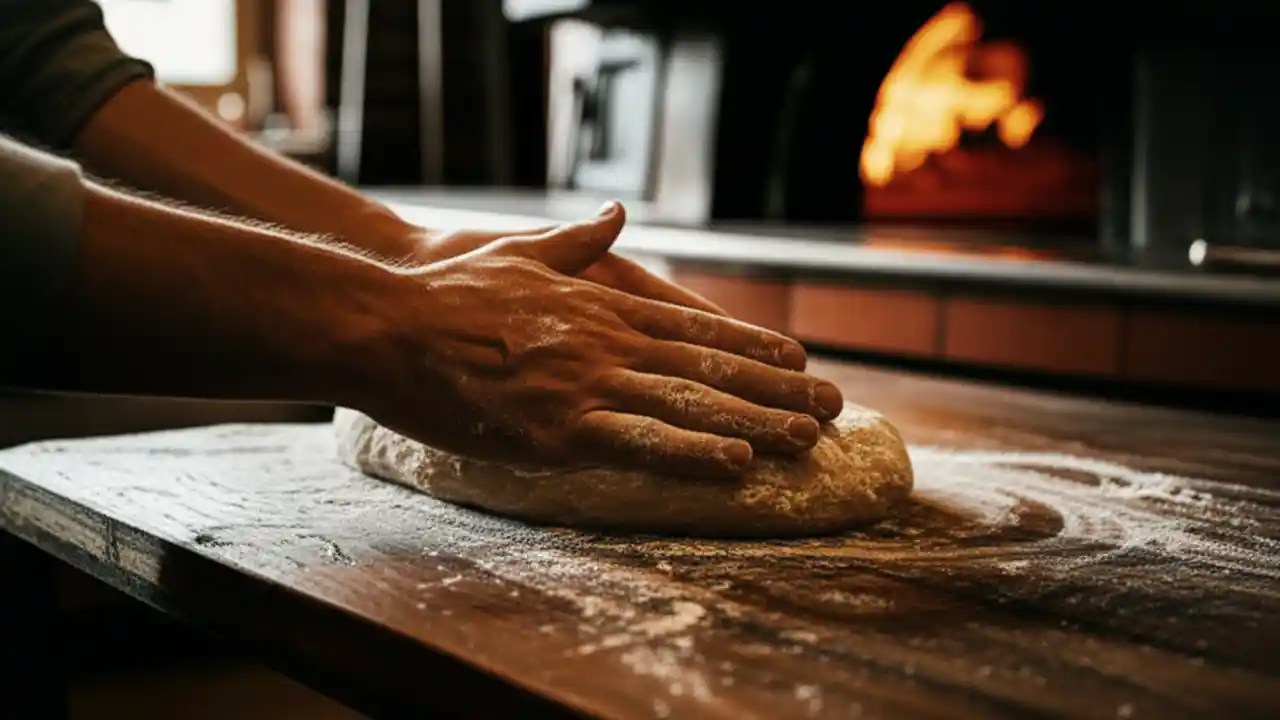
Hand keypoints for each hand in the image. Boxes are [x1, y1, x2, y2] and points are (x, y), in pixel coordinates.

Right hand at [359, 203, 843, 477]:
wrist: (390, 324)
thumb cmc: (449, 291)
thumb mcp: (522, 251)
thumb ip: (579, 239)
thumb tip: (615, 209)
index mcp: (603, 308)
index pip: (695, 328)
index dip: (751, 345)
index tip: (798, 356)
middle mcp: (609, 343)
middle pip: (709, 368)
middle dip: (776, 388)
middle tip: (833, 404)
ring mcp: (588, 385)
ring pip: (690, 405)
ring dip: (755, 422)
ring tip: (809, 437)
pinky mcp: (559, 429)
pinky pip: (640, 444)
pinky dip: (693, 453)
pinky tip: (739, 464)